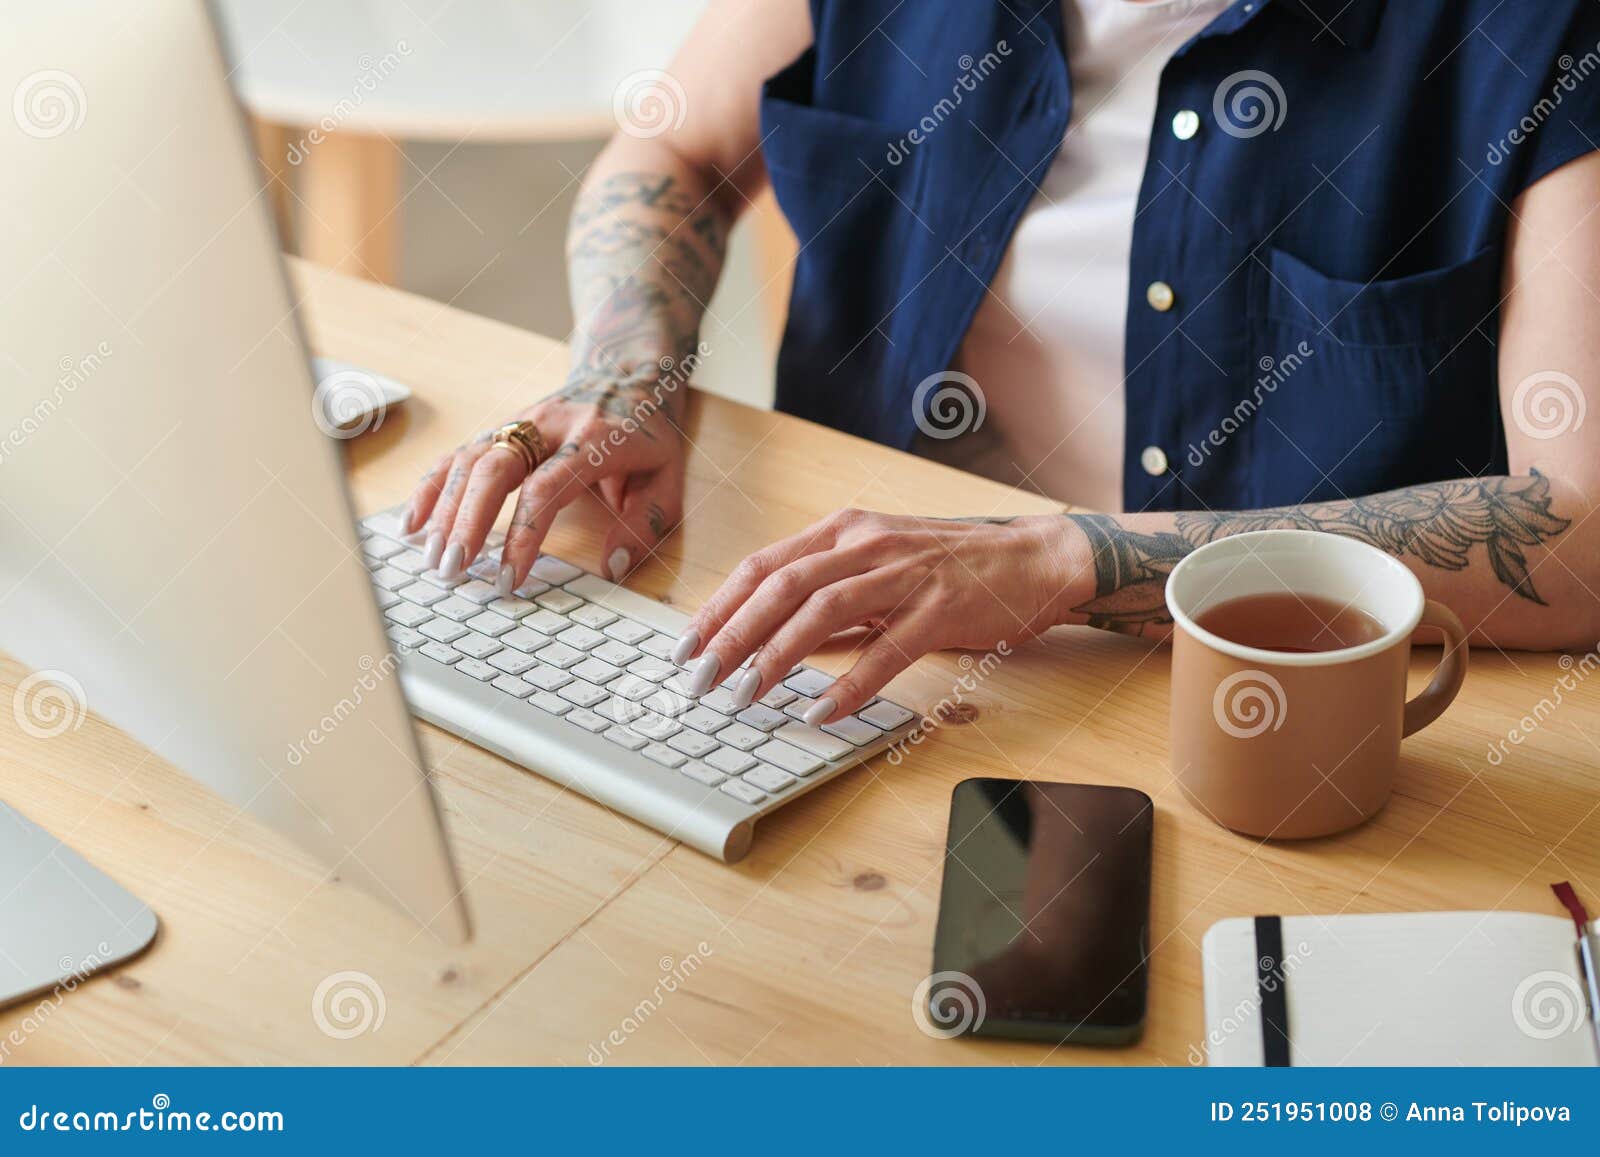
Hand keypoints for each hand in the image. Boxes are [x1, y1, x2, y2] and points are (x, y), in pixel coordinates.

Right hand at [404, 370, 687, 591]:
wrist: (631, 373)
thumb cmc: (649, 435)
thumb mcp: (669, 478)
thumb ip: (645, 523)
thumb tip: (612, 566)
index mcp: (593, 438)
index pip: (547, 487)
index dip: (523, 534)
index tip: (509, 577)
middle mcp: (548, 425)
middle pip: (493, 467)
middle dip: (468, 521)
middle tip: (454, 570)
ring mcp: (519, 423)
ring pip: (469, 459)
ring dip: (445, 511)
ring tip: (434, 560)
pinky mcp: (501, 429)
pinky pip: (458, 456)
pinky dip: (432, 489)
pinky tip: (413, 525)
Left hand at [670, 510, 1074, 725]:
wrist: (1032, 559)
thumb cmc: (949, 568)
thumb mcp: (878, 565)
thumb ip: (828, 594)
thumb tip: (766, 636)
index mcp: (844, 531)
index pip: (763, 565)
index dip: (719, 606)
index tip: (686, 646)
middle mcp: (866, 545)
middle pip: (781, 586)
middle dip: (732, 634)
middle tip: (701, 678)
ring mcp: (904, 574)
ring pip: (823, 611)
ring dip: (777, 656)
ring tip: (746, 694)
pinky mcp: (940, 609)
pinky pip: (885, 652)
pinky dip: (848, 684)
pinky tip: (821, 711)